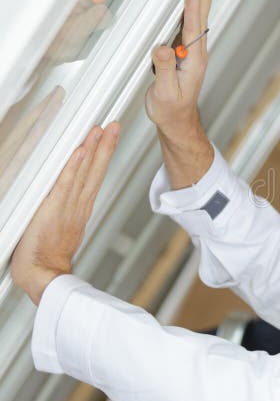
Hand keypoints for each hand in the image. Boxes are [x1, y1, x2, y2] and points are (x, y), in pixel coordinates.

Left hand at [11, 123, 120, 304]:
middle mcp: (78, 206)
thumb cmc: (47, 257)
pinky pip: (66, 184)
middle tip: (114, 125)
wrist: (43, 276)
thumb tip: (65, 197)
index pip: (94, 176)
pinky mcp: (55, 210)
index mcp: (80, 209)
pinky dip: (75, 167)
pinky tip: (82, 151)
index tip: (107, 137)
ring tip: (102, 130)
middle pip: (95, 170)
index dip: (102, 155)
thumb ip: (65, 212)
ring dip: (94, 149)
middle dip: (106, 146)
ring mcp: (68, 207)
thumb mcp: (61, 230)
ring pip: (85, 173)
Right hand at [145, 0, 218, 189]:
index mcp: (193, 60)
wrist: (176, 122)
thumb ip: (164, 69)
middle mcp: (194, 54)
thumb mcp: (165, 92)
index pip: (194, 28)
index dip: (195, 7)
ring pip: (193, 21)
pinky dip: (185, 12)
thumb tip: (163, 48)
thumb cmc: (171, 111)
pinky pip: (184, 28)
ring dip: (198, 0)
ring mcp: (189, 53)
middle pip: (199, 18)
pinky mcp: (181, 55)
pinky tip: (185, 4)